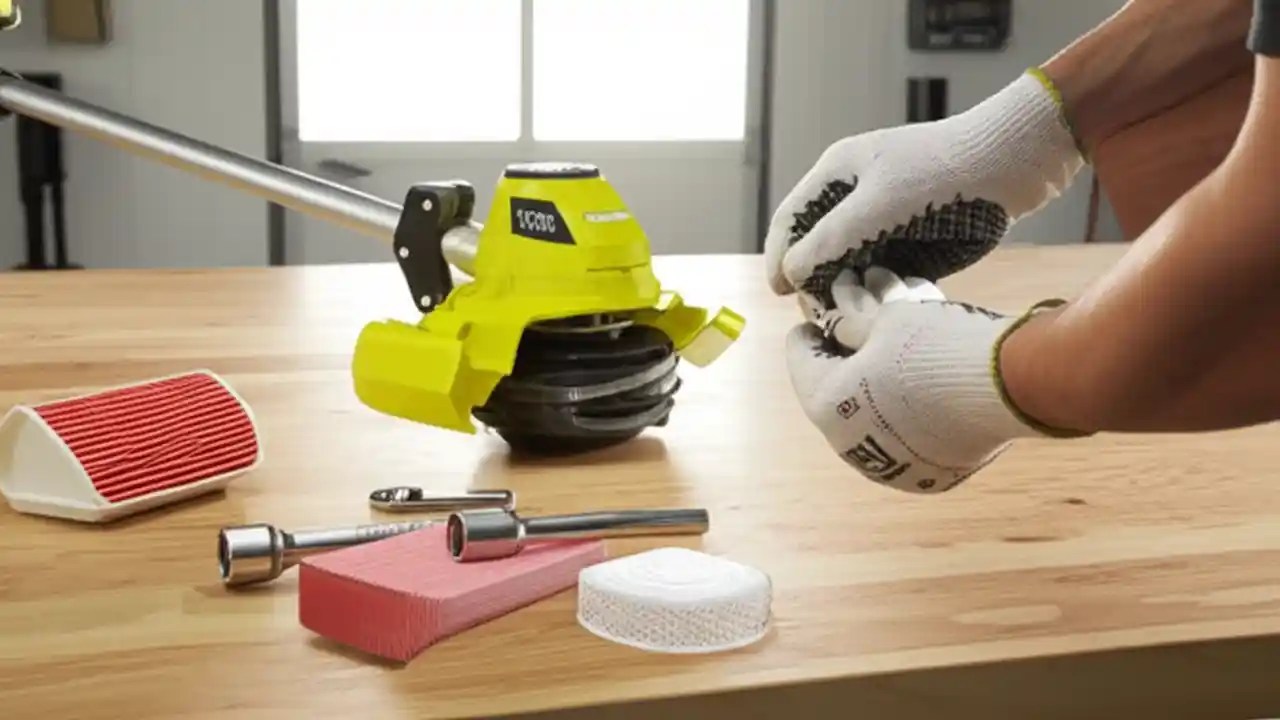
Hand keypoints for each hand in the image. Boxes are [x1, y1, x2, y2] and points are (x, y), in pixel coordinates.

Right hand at [764, 70, 1083, 301]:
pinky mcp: (916, 244)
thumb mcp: (880, 203)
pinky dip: (879, 295)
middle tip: (823, 313)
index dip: (778, 257)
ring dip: (848, 293)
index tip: (780, 293)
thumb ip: (831, 238)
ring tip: (855, 317)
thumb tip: (788, 273)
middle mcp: (857, 199)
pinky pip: (884, 277)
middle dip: (815, 281)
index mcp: (838, 174)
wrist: (1017, 161)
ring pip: (850, 268)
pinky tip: (887, 311)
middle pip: (817, 249)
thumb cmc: (946, 170)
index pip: (790, 220)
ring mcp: (886, 222)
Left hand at [786, 268, 1072, 493]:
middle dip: (847, 355)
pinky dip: (905, 404)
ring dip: (878, 376)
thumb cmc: (936, 346)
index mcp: (826, 402)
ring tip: (895, 346)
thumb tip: (833, 329)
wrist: (1010, 386)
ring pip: (872, 410)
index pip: (801, 359)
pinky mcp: (927, 471)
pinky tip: (919, 377)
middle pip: (837, 388)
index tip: (811, 324)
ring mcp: (890, 463)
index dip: (807, 335)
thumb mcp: (887, 320)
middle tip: (854, 331)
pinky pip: (905, 432)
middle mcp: (850, 443)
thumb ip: (850, 325)